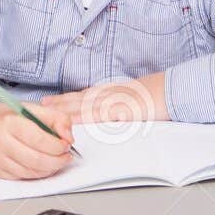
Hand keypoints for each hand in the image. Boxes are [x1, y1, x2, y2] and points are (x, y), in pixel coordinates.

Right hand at [0, 100, 74, 178]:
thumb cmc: (10, 119)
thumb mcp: (32, 110)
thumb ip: (56, 118)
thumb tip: (69, 136)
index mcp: (9, 122)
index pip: (39, 139)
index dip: (58, 145)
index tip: (67, 144)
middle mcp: (0, 141)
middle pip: (37, 159)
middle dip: (58, 160)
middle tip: (66, 156)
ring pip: (32, 172)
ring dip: (50, 168)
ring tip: (57, 160)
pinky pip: (24, 177)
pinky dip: (38, 173)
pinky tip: (43, 165)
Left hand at [40, 73, 167, 123]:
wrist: (172, 91)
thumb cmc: (158, 95)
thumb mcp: (136, 96)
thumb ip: (122, 102)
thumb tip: (116, 111)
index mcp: (114, 90)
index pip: (86, 94)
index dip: (69, 97)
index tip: (54, 100)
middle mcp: (110, 94)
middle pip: (79, 97)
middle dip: (60, 101)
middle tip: (42, 104)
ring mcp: (113, 102)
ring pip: (83, 105)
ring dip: (64, 109)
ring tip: (47, 111)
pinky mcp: (118, 111)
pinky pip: (95, 116)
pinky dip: (81, 119)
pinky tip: (69, 123)